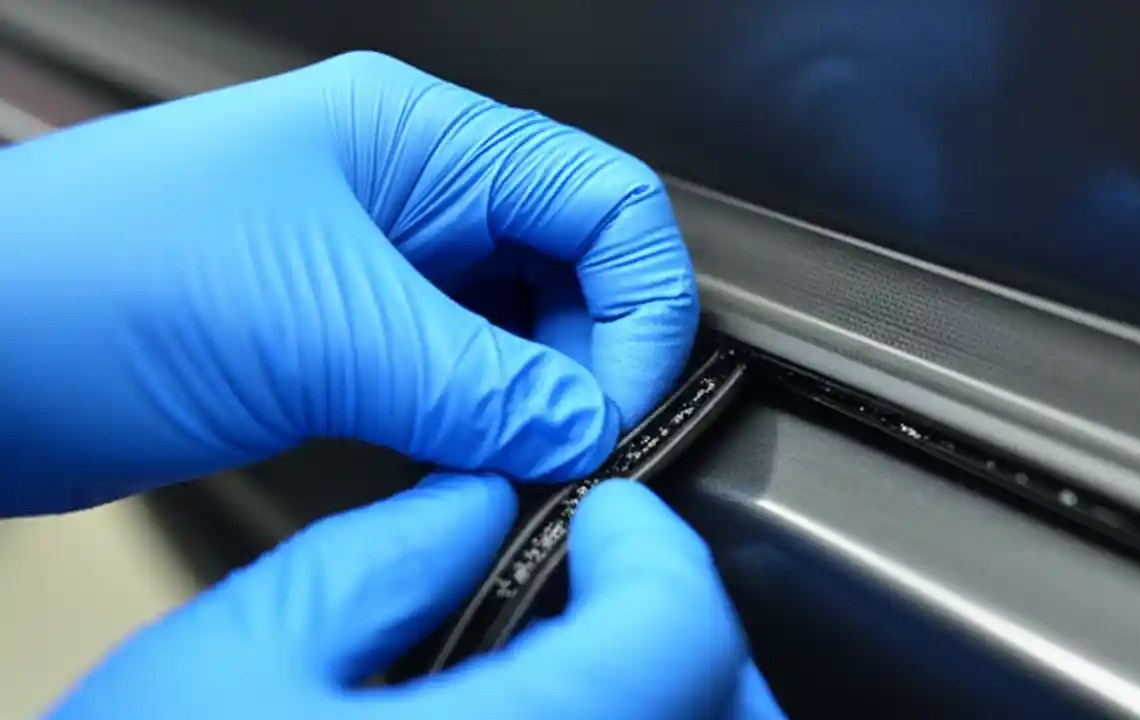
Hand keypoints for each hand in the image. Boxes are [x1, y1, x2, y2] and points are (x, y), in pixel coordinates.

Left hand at [0, 51, 696, 513]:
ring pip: (522, 324)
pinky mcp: (349, 332)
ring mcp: (381, 262)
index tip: (622, 404)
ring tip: (523, 461)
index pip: (603, 200)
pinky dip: (484, 421)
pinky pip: (460, 371)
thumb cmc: (88, 284)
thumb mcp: (317, 331)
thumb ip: (476, 384)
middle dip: (594, 359)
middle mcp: (412, 190)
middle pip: (575, 262)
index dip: (639, 307)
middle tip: (577, 447)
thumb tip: (585, 428)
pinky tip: (472, 460)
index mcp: (418, 139)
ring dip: (540, 397)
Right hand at [48, 477, 784, 718]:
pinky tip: (570, 718)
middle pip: (731, 713)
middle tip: (622, 578)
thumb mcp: (231, 660)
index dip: (654, 548)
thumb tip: (475, 505)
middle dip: (692, 630)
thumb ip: (378, 561)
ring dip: (688, 696)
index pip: (678, 635)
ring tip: (606, 649)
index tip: (607, 515)